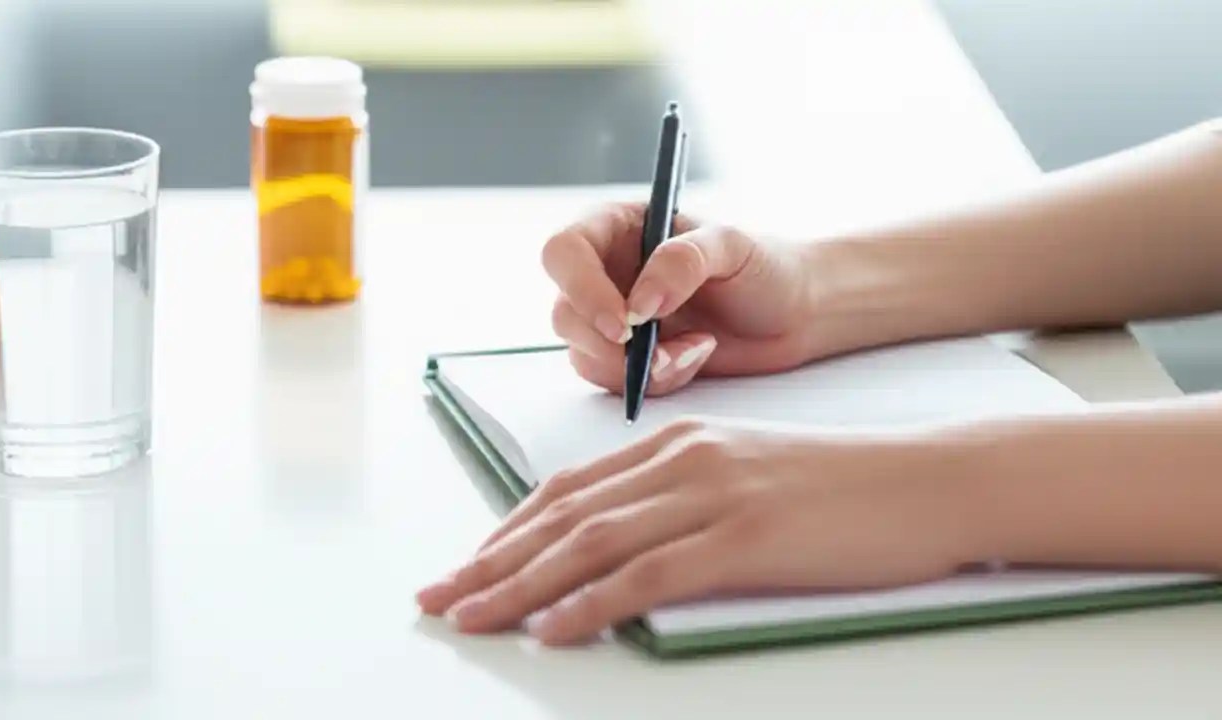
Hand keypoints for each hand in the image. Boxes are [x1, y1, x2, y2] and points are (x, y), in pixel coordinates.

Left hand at [415, 418, 976, 644]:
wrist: (926, 480)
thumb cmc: (842, 487)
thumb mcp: (745, 475)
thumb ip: (681, 498)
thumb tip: (621, 549)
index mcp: (677, 442)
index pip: (569, 487)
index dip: (508, 528)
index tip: (467, 564)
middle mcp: (682, 459)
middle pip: (564, 515)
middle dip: (492, 560)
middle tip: (441, 597)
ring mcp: (713, 494)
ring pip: (592, 542)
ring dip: (520, 584)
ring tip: (472, 618)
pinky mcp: (746, 536)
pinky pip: (649, 574)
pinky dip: (592, 604)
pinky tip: (554, 630)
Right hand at [542, 203, 816, 395]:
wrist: (795, 314)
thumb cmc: (766, 266)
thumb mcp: (732, 247)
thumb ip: (682, 262)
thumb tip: (639, 303)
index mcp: (619, 227)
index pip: (565, 251)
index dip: (581, 288)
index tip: (623, 322)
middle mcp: (606, 271)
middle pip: (564, 311)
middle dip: (607, 342)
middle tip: (653, 351)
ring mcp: (614, 317)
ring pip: (583, 352)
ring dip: (635, 366)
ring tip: (695, 349)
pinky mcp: (628, 357)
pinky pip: (613, 380)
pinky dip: (654, 380)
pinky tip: (695, 356)